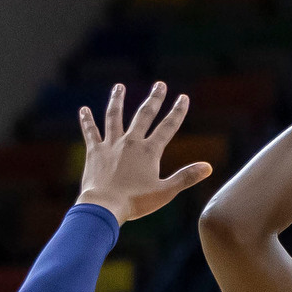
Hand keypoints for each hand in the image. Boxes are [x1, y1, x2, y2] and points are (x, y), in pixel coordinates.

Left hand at [76, 82, 213, 223]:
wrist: (104, 206)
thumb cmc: (135, 202)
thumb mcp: (165, 192)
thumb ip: (186, 177)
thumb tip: (208, 167)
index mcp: (149, 151)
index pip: (167, 127)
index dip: (177, 111)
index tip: (183, 97)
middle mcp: (130, 142)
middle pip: (144, 115)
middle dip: (154, 99)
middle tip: (160, 84)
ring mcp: (111, 144)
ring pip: (114, 116)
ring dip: (117, 100)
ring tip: (118, 87)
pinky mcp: (95, 152)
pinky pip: (91, 132)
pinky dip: (87, 121)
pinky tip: (83, 109)